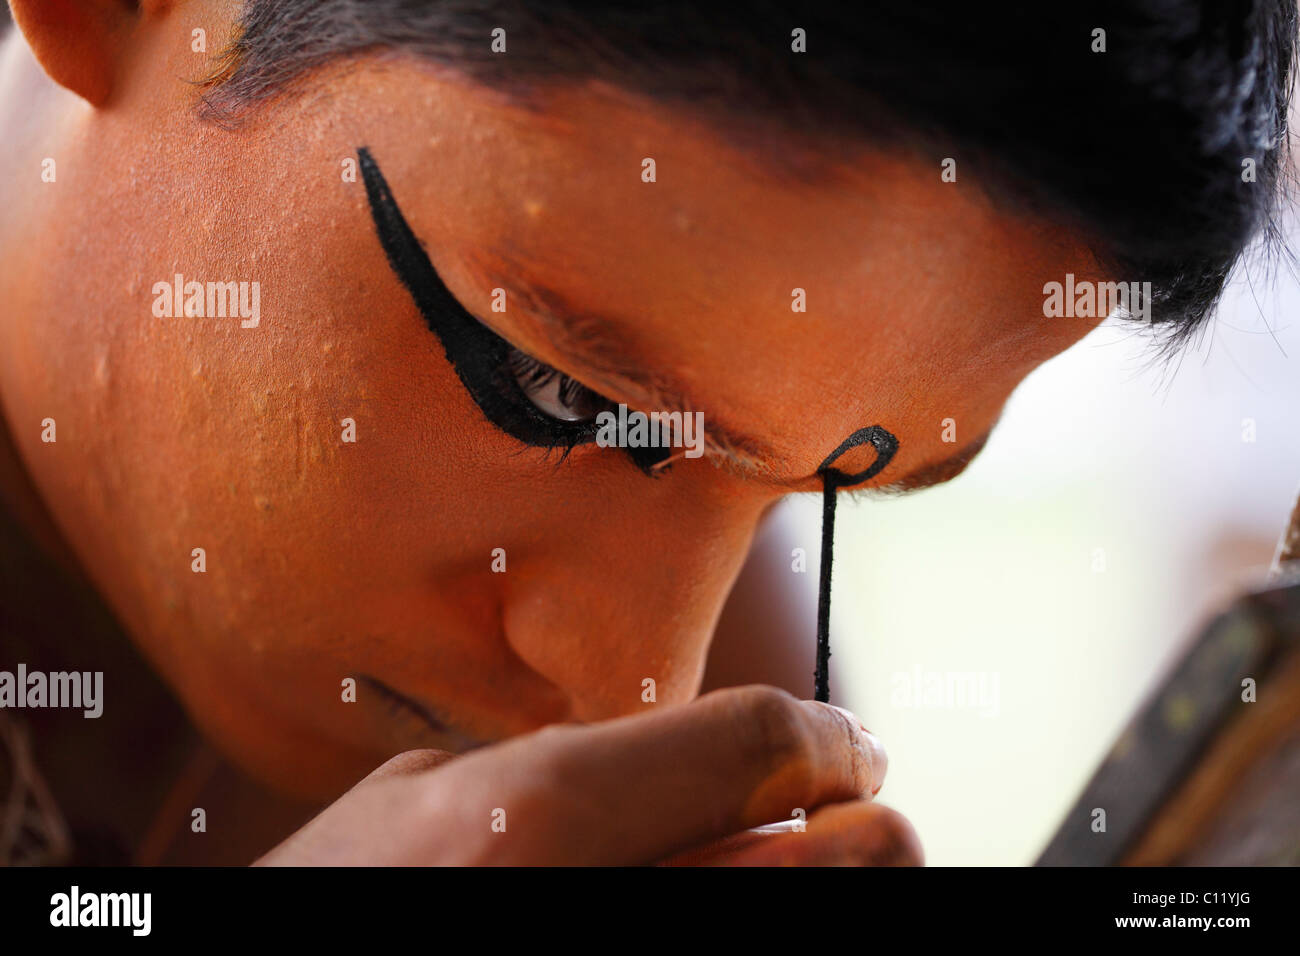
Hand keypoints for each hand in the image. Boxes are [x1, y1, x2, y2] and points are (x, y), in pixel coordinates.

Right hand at [255, 685, 921, 865]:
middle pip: (846, 856)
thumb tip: (675, 750)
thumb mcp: (420, 797)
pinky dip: (769, 913)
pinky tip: (735, 889)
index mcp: (537, 818)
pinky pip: (761, 953)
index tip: (840, 741)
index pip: (757, 740)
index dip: (821, 733)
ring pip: (819, 917)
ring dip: (828, 876)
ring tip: (794, 853)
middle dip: (865, 821)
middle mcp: (605, 904)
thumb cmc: (338, 895)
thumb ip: (557, 764)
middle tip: (852, 800)